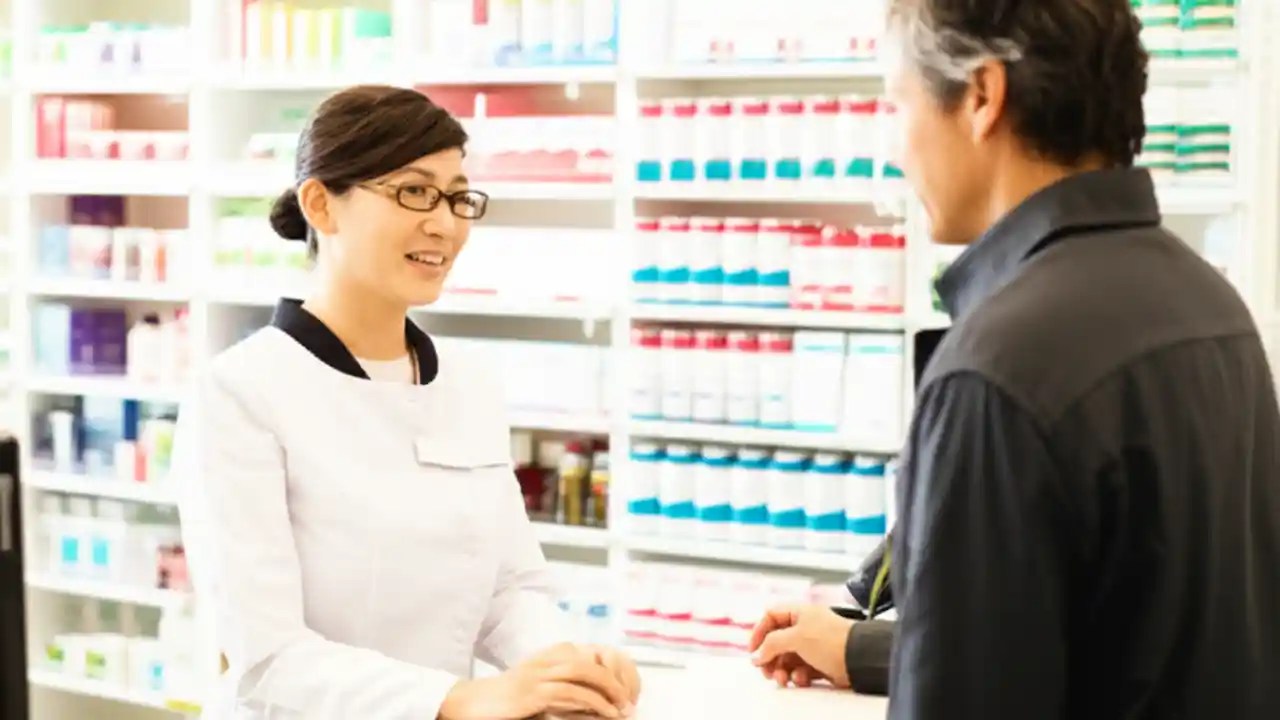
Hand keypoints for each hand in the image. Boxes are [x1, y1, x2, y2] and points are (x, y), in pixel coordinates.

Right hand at [438, 643, 631, 718]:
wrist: (470, 703)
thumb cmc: (505, 701)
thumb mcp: (539, 691)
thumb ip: (563, 690)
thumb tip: (594, 703)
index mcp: (550, 654)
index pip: (592, 657)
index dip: (612, 674)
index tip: (626, 693)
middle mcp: (547, 659)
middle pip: (593, 663)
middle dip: (616, 683)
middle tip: (630, 703)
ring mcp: (540, 673)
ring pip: (586, 674)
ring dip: (610, 693)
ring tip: (623, 710)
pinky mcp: (534, 691)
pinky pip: (573, 693)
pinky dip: (595, 704)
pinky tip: (606, 714)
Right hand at [747, 605, 853, 688]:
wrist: (860, 659)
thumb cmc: (832, 640)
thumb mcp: (796, 637)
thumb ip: (772, 644)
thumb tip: (757, 655)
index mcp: (799, 613)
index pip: (770, 617)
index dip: (759, 632)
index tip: (753, 650)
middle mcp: (805, 627)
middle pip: (776, 642)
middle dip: (769, 657)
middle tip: (767, 671)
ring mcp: (812, 646)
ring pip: (786, 659)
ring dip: (781, 670)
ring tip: (783, 679)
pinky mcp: (820, 663)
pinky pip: (800, 670)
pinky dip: (797, 676)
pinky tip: (801, 679)